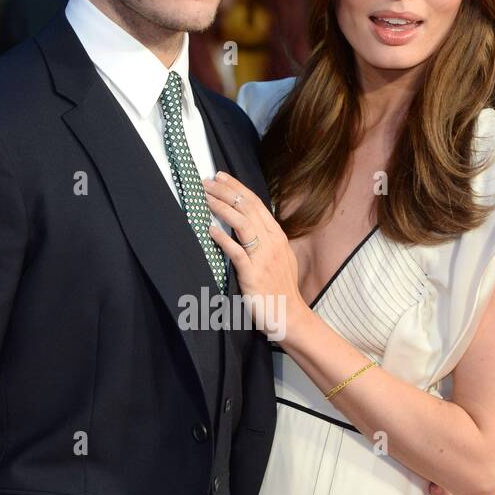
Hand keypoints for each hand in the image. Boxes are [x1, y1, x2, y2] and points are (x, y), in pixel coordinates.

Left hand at [202, 172, 303, 335]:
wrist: (290, 317)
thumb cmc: (281, 290)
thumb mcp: (280, 259)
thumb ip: (267, 242)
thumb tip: (252, 227)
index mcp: (278, 237)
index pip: (256, 204)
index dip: (237, 188)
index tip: (221, 177)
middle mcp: (272, 242)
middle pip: (247, 208)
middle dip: (225, 191)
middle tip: (207, 181)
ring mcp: (263, 257)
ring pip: (242, 223)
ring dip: (221, 207)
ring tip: (204, 197)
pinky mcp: (253, 274)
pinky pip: (236, 251)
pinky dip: (222, 238)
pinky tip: (210, 229)